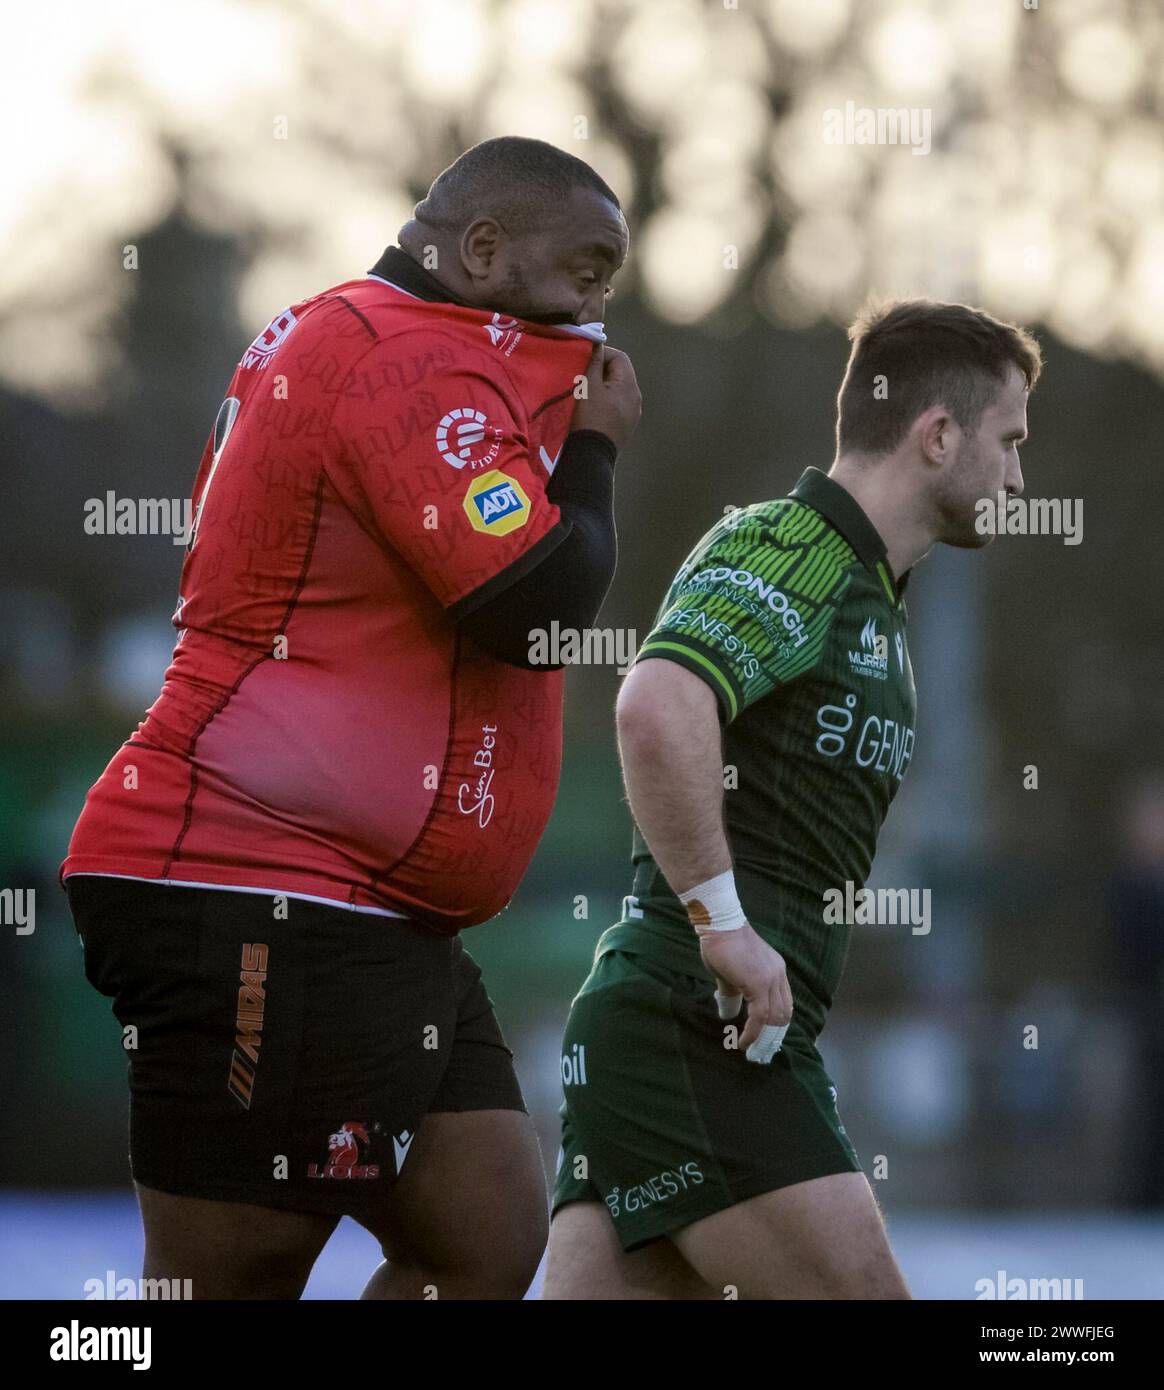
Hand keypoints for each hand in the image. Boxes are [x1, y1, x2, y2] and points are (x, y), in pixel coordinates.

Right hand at [571, 345, 640, 451]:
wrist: (591, 456)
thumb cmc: (589, 418)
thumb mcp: (588, 386)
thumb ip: (593, 362)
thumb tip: (596, 343)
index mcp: (630, 387)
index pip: (620, 357)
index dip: (602, 352)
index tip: (584, 358)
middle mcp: (636, 399)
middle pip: (620, 373)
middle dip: (600, 369)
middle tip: (581, 373)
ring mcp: (632, 415)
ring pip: (617, 390)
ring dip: (601, 386)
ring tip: (584, 390)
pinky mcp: (625, 427)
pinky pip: (616, 405)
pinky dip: (604, 400)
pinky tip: (590, 407)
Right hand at [698, 922, 793, 1063]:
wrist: (719, 925)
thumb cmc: (721, 944)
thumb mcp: (731, 973)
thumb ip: (735, 991)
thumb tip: (731, 1011)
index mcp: (776, 970)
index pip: (784, 1003)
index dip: (776, 1023)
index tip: (767, 1038)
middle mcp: (778, 975)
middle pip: (783, 1014)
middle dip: (772, 1036)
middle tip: (761, 1051)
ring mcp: (771, 980)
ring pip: (774, 1018)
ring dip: (763, 1038)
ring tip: (752, 1051)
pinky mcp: (758, 985)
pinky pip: (760, 1017)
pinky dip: (753, 1033)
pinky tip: (744, 1041)